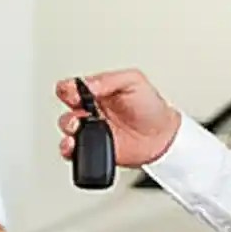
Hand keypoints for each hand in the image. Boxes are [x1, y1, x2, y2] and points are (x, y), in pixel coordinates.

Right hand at [56, 70, 181, 167]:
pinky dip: (70, 150)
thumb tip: (85, 84)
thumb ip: (108, 80)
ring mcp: (92, 130)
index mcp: (98, 91)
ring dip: (68, 130)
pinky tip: (76, 146)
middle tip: (81, 116)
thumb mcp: (133, 81)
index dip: (69, 90)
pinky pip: (74, 151)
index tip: (76, 94)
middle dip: (69, 112)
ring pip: (67, 130)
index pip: (72, 87)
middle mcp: (92, 110)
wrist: (164, 137)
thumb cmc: (151, 107)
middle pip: (66, 109)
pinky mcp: (95, 149)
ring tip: (78, 130)